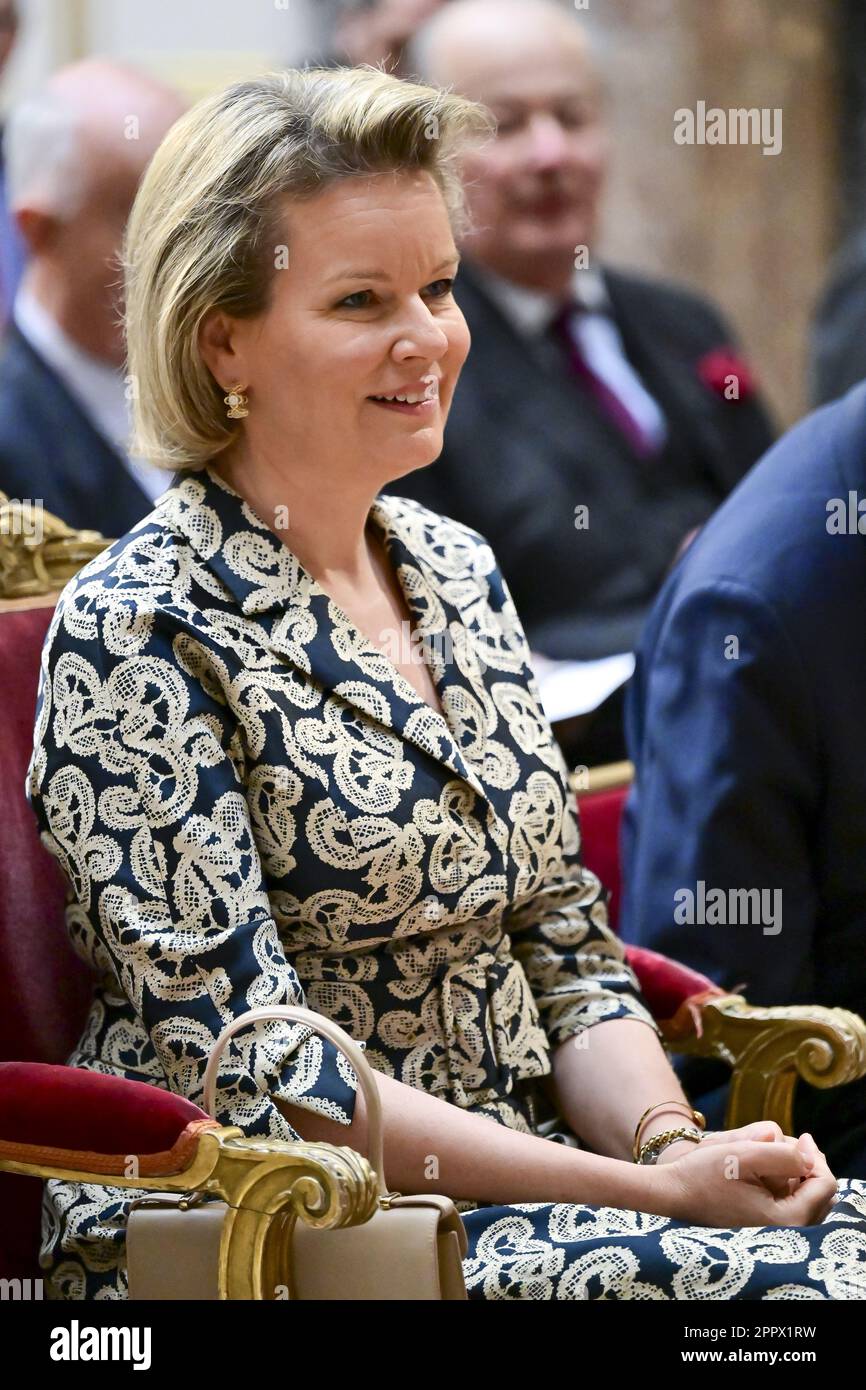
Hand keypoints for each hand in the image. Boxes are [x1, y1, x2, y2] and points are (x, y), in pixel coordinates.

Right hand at [652, 1129, 836, 1226]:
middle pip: (816, 1187)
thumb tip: (810, 1155)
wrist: (673, 1192)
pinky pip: (787, 1193)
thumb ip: (784, 1155)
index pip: (824, 1184)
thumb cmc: (703, 1175)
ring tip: (756, 1153)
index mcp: (786, 1219)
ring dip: (787, 1166)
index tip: (796, 1137)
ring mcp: (775, 1226)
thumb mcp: (744, 1155)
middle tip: (773, 1145)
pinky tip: (754, 1167)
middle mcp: (785, 1229)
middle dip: (800, 1161)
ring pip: (801, 1188)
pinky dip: (778, 1176)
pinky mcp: (764, 1220)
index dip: (814, 1155)